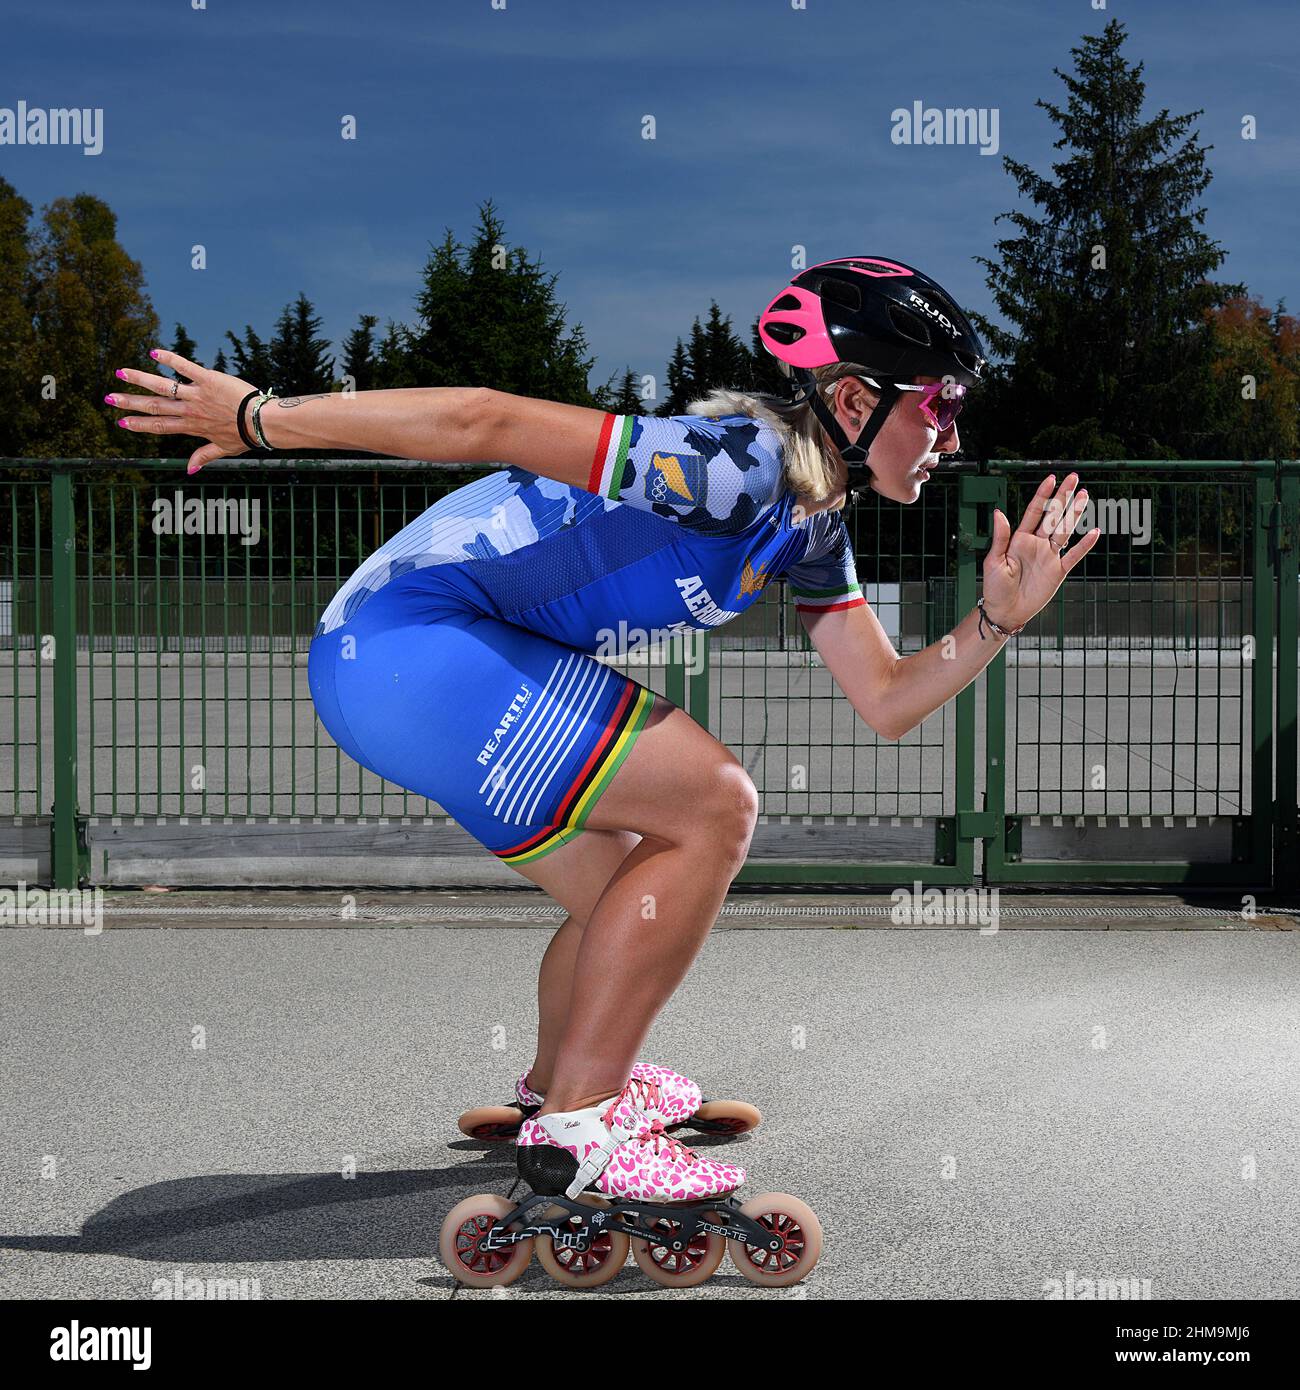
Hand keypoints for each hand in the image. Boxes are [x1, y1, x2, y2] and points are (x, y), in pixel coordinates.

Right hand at [107, 348, 257, 473]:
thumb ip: (203, 456)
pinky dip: (169, 359)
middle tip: (109, 398)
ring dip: (139, 379)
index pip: (160, 425)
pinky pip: (185, 366)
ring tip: (120, 373)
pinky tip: (153, 353)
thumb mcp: (223, 449)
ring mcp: (196, 395)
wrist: (261, 422)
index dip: (140, 425)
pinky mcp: (207, 379)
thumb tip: (189, 470)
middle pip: (154, 406)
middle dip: (130, 403)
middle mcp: (189, 411)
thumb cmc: (245, 435)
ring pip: (163, 386)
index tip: (122, 423)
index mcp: (191, 427)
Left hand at [982, 473, 1099, 629]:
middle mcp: (1037, 544)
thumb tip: (999, 512)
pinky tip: (1094, 532)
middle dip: (1063, 497)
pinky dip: (1084, 545)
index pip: (1035, 512)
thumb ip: (1001, 537)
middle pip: (1053, 516)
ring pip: (1065, 530)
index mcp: (1019, 539)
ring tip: (1085, 495)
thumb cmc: (995, 588)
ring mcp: (1049, 556)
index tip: (1051, 478)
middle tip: (1074, 478)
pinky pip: (1074, 556)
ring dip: (1074, 514)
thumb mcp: (994, 561)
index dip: (1043, 495)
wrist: (1006, 611)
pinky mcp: (1058, 571)